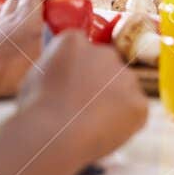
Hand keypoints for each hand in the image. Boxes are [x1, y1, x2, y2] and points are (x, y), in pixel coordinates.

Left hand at [0, 0, 52, 80]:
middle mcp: (6, 20)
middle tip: (35, 4)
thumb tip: (69, 46)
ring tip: (11, 15)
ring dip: (5, 10)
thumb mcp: (47, 60)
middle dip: (25, 0)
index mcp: (25, 19)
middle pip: (15, 1)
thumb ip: (57, 50)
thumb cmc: (14, 69)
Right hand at [16, 30, 147, 162]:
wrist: (54, 133)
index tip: (68, 87)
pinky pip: (134, 111)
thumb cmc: (36, 109)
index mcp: (74, 41)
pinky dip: (124, 123)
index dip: (75, 69)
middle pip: (105, 65)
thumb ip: (54, 69)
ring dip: (113, 101)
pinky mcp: (139, 102)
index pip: (80, 48)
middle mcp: (104, 52)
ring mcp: (125, 76)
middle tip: (81, 108)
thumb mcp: (34, 77)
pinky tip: (103, 132)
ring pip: (123, 87)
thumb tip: (60, 77)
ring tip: (90, 124)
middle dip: (97, 83)